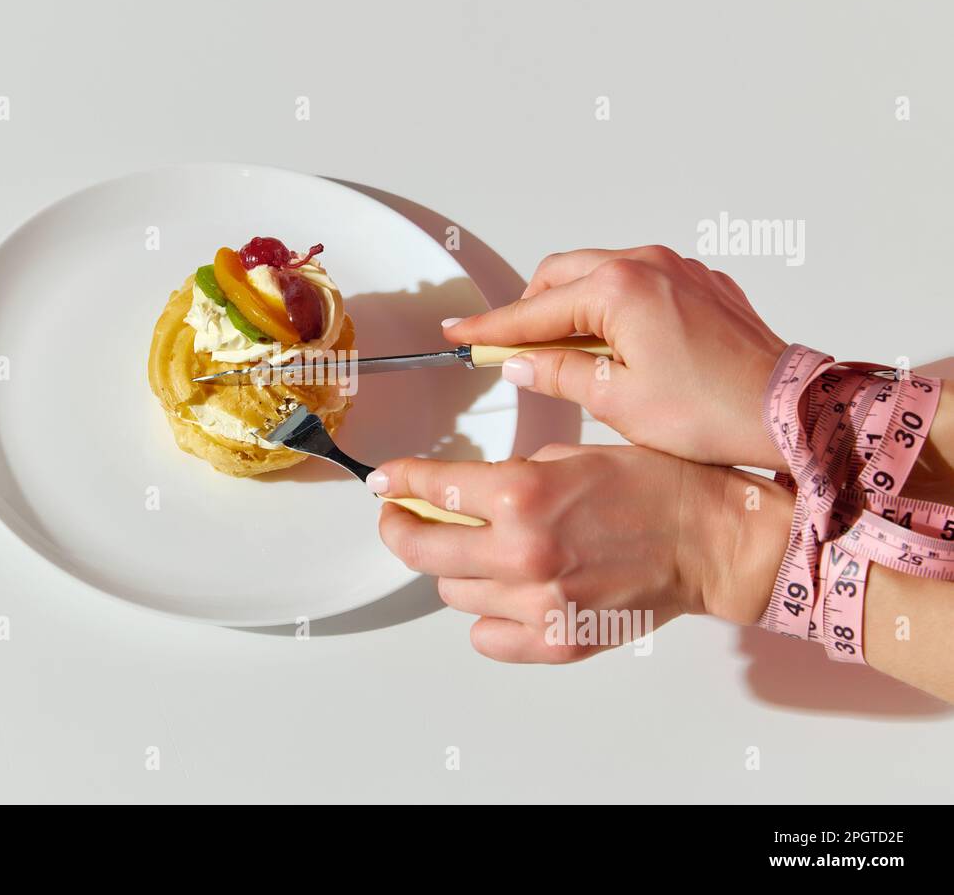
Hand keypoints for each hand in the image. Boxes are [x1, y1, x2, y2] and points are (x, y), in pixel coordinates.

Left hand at [369, 445, 788, 662]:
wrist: (711, 540)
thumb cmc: (656, 487)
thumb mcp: (572, 453)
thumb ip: (510, 474)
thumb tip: (462, 489)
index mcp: (522, 496)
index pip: (430, 488)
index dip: (397, 481)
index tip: (384, 481)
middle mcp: (521, 553)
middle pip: (421, 550)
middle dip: (399, 528)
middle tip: (400, 518)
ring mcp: (537, 605)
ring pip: (452, 593)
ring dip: (454, 570)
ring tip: (478, 553)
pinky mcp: (556, 642)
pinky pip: (487, 637)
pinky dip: (486, 617)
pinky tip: (503, 595)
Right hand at [444, 245, 787, 468]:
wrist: (789, 413)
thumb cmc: (713, 412)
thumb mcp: (616, 401)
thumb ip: (557, 372)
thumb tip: (520, 362)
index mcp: (620, 289)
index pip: (533, 309)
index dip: (491, 327)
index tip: (460, 332)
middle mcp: (648, 265)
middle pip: (561, 276)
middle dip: (531, 311)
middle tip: (511, 349)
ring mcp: (679, 270)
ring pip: (599, 273)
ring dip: (572, 306)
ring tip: (564, 354)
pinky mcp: (702, 284)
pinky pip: (639, 281)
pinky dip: (613, 305)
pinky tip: (614, 344)